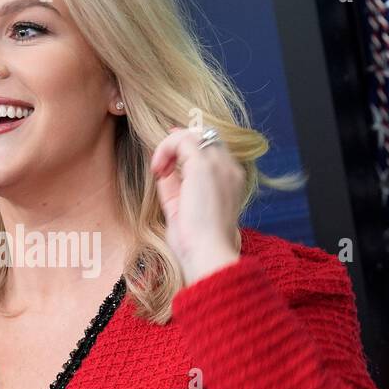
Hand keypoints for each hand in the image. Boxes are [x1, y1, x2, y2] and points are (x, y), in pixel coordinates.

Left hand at [150, 126, 243, 285]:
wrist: (208, 254)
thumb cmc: (197, 242)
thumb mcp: (182, 209)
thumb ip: (176, 187)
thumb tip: (164, 171)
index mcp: (231, 181)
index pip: (211, 151)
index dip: (186, 150)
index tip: (165, 165)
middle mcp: (230, 169)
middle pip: (205, 138)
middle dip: (179, 145)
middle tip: (160, 167)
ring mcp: (220, 165)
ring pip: (193, 135)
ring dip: (170, 146)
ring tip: (159, 169)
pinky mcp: (204, 166)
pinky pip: (182, 139)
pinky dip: (165, 148)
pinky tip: (158, 169)